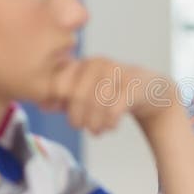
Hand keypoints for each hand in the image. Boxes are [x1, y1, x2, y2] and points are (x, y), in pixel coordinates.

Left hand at [41, 57, 177, 133]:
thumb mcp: (87, 92)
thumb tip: (43, 105)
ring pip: (95, 105)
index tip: (69, 115)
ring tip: (97, 130)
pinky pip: (113, 111)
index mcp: (83, 63)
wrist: (151, 90)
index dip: (60, 105)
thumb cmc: (113, 92)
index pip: (60, 86)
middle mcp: (99, 63)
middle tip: (84, 128)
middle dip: (78, 119)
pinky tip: (111, 126)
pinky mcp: (133, 85)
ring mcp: (117, 71)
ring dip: (94, 125)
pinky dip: (109, 124)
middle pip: (76, 97)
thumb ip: (65, 98)